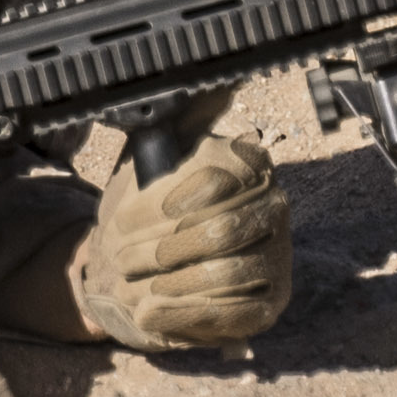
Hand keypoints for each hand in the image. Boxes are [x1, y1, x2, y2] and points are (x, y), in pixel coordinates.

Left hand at [77, 133, 293, 350]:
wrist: (158, 267)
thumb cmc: (156, 209)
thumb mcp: (156, 159)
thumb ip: (177, 122)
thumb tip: (216, 82)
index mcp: (251, 166)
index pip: (211, 181)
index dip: (158, 206)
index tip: (120, 222)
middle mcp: (274, 208)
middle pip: (218, 232)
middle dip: (158, 251)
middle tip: (119, 259)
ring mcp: (277, 258)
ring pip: (224, 275)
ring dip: (166, 284)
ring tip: (129, 286)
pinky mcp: (269, 304)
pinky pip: (229, 314)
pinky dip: (181, 315)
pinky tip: (148, 312)